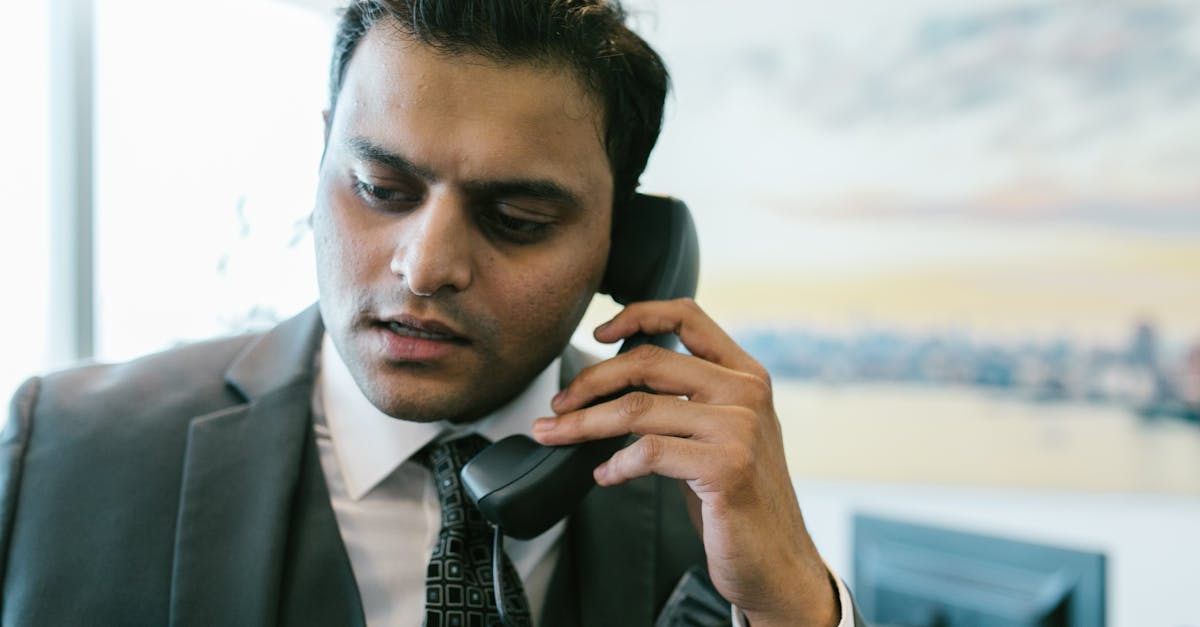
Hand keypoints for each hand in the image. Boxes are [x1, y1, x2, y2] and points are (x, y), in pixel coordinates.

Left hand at [531, 298, 838, 626]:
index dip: (638, 314)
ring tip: (554, 434)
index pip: (688, 315)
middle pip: (648, 361)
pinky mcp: (726, 468)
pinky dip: (615, 464)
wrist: (778, 563)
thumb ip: (686, 401)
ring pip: (637, 408)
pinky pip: (648, 452)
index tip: (599, 331)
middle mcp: (746, 392)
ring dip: (583, 423)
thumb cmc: (737, 501)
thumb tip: (614, 380)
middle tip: (556, 404)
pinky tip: (603, 475)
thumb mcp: (719, 435)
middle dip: (589, 380)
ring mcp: (738, 428)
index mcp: (745, 375)